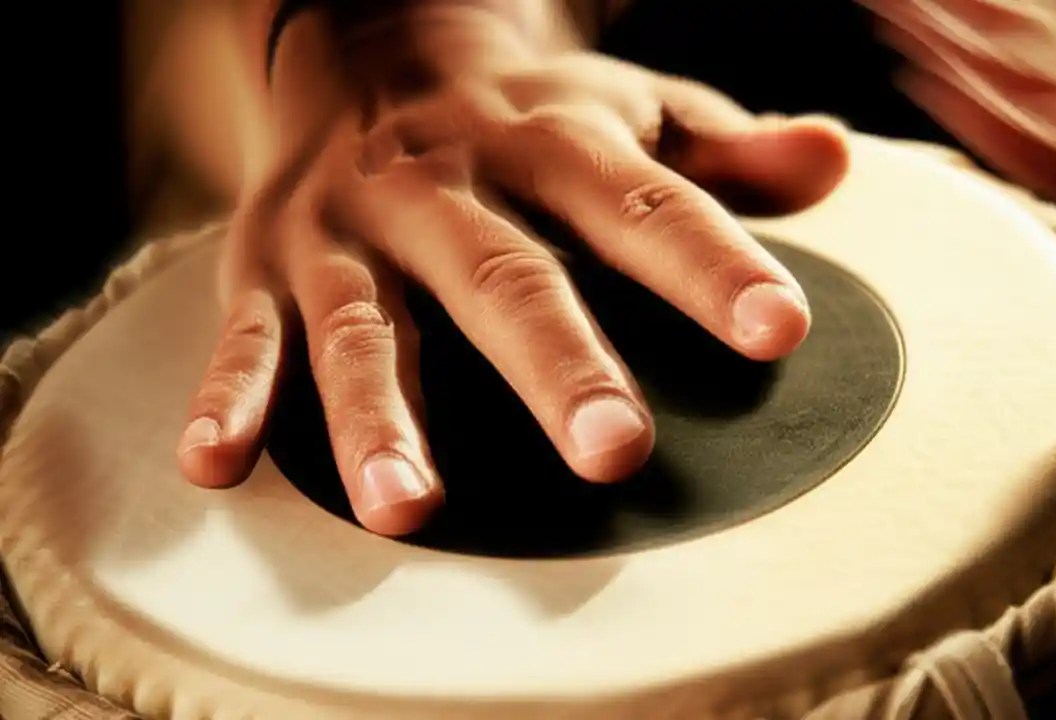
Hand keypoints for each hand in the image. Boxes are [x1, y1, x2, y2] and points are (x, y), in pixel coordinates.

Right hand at [176, 4, 848, 534]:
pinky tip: (220, 464)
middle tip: (615, 449)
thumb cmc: (531, 115)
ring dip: (379, 415)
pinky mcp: (267, 264)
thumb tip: (834, 161)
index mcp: (551, 143)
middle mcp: (448, 186)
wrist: (372, 41)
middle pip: (506, 278)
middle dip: (558, 365)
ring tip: (410, 505)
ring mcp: (351, 230)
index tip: (775, 329)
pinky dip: (230, 398)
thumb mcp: (630, 110)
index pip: (643, 207)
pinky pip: (244, 335)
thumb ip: (724, 153)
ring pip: (364, 326)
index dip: (710, 266)